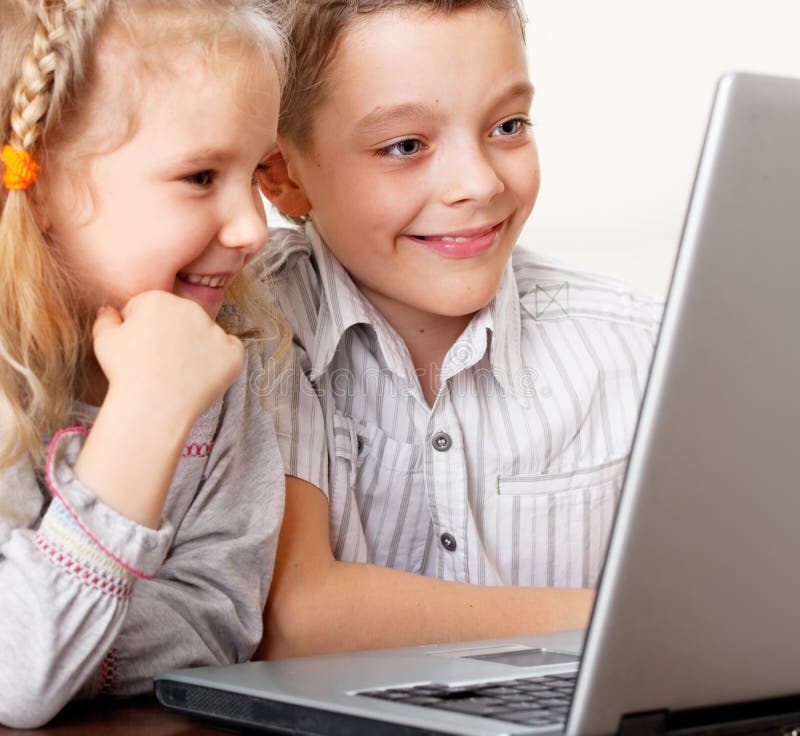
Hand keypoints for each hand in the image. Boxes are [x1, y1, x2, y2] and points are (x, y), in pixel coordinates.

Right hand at [92, 290, 243, 428]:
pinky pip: (230, 352)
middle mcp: (190, 308)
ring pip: (206, 335)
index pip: (153, 308)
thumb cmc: (125, 374)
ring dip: (197, 349)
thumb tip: (110, 310)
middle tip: (161, 363)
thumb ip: (107, 319)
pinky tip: (202, 376)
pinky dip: (220, 363)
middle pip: (182, 319)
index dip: (143, 331)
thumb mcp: (104, 341)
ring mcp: (215, 330)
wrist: (153, 407)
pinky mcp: (233, 352)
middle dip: (173, 336)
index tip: (140, 351)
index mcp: (158, 299)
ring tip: (179, 373)